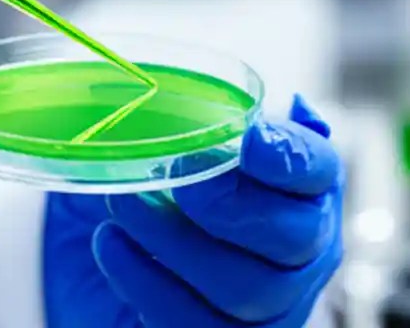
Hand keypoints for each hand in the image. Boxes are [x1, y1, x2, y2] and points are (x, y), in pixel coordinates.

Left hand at [44, 95, 343, 327]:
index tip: (246, 138)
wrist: (91, 246)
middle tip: (173, 176)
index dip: (289, 158)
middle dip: (227, 204)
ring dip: (171, 240)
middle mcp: (300, 251)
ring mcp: (268, 306)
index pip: (318, 169)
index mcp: (302, 187)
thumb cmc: (151, 182)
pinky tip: (111, 244)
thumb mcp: (177, 134)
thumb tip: (291, 105)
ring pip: (245, 288)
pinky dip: (144, 281)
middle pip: (294, 238)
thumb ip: (221, 110)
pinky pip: (193, 325)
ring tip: (119, 203)